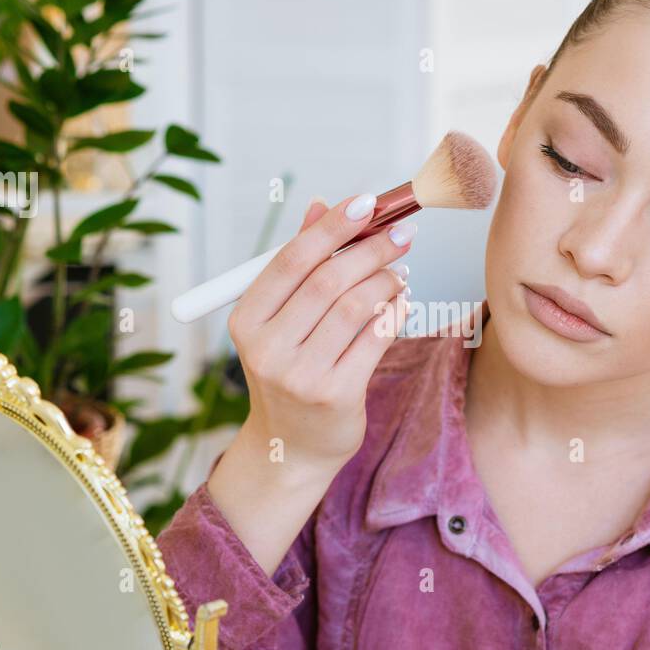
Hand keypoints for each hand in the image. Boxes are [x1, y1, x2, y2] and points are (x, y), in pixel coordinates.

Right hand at [227, 193, 413, 474]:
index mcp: (246, 321)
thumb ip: (299, 265)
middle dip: (371, 248)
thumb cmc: (290, 372)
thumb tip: (320, 205)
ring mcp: (301, 375)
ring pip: (356, 307)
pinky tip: (403, 302)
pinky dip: (396, 313)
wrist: (291, 447)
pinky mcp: (336, 395)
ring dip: (387, 280)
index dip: (332, 227)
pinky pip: (376, 339)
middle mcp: (267, 348)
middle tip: (402, 232)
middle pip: (327, 280)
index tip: (366, 202)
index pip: (291, 260)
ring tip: (400, 271)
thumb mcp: (280, 321)